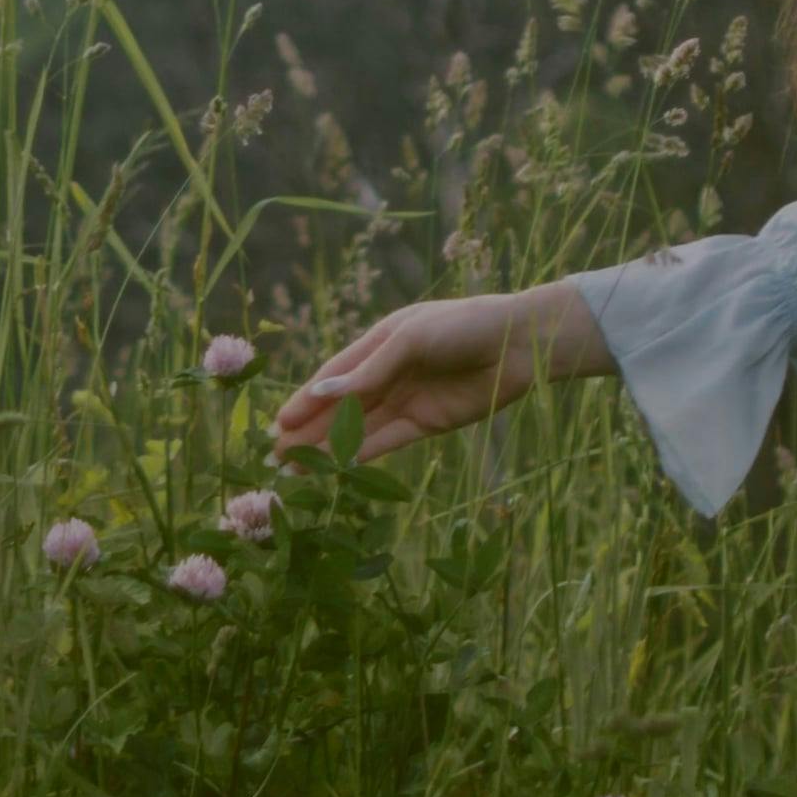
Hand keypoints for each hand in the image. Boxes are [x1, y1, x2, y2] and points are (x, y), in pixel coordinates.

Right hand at [266, 284, 604, 469]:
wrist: (521, 344)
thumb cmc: (464, 327)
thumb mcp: (411, 340)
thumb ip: (368, 371)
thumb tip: (321, 394)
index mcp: (379, 342)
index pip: (333, 376)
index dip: (305, 400)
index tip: (277, 424)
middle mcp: (388, 372)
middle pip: (340, 406)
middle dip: (309, 430)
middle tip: (276, 456)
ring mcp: (407, 399)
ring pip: (359, 428)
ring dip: (329, 448)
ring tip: (297, 470)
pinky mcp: (428, 423)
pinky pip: (388, 441)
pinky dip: (362, 455)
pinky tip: (338, 469)